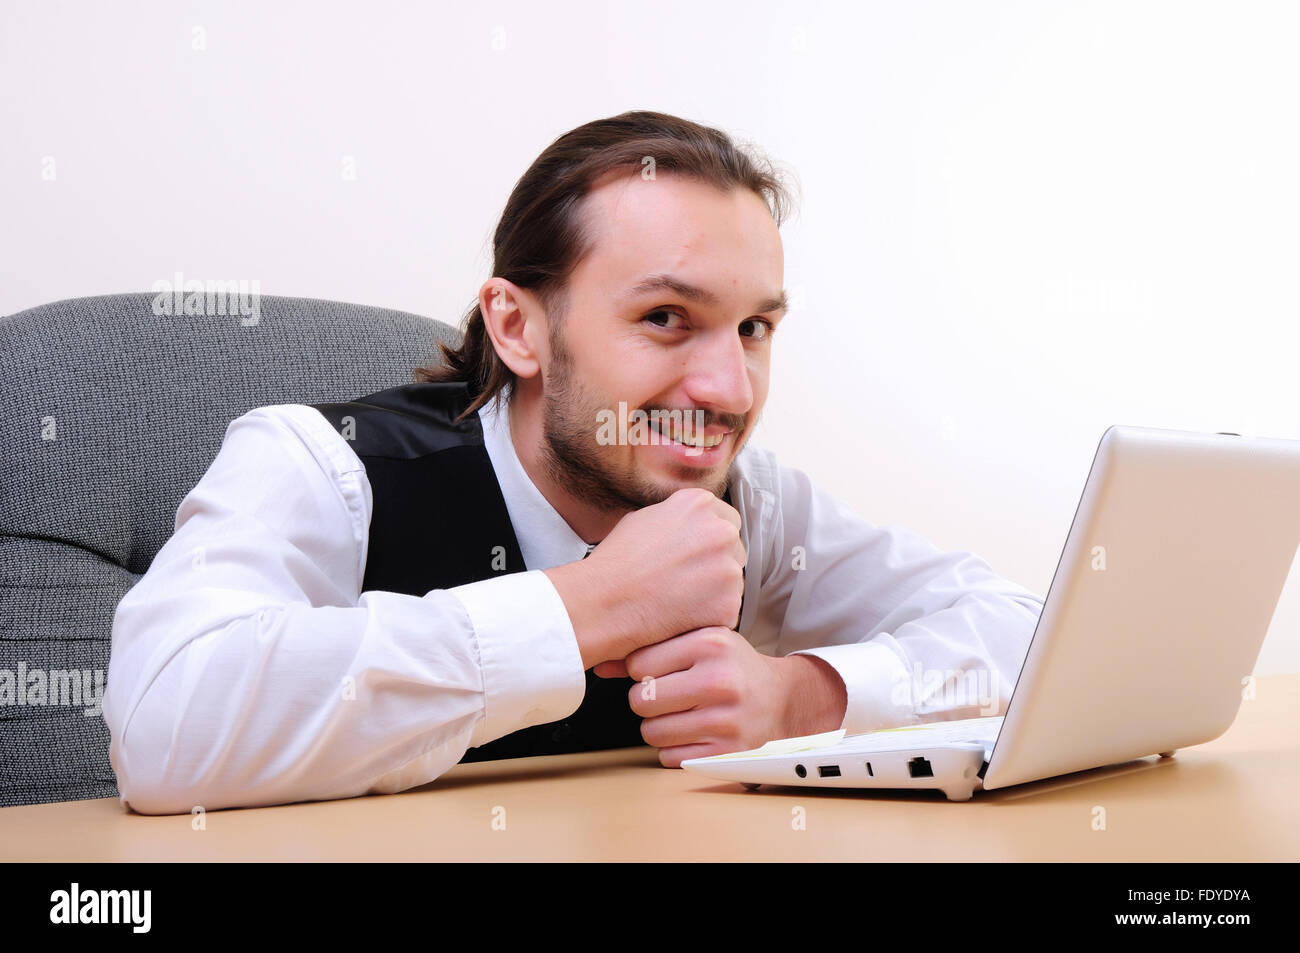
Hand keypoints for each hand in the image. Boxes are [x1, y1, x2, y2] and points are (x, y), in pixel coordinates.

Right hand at [544, 488, 744, 666]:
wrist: (603, 602)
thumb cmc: (616, 562)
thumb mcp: (644, 518)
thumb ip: (678, 516)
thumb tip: (691, 522)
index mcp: (701, 505)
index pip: (727, 520)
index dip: (710, 541)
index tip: (696, 556)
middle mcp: (720, 531)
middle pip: (733, 550)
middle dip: (715, 565)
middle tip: (685, 582)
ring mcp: (728, 569)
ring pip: (732, 582)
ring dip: (714, 592)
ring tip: (678, 601)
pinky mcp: (729, 604)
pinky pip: (727, 612)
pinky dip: (710, 618)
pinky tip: (681, 617)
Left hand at [594, 626, 846, 767]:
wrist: (781, 700)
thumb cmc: (732, 667)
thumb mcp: (700, 641)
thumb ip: (652, 647)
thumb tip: (599, 664)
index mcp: (711, 643)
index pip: (639, 663)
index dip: (642, 670)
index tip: (660, 671)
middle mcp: (719, 680)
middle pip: (640, 699)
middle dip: (647, 700)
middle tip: (668, 695)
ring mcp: (723, 720)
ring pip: (650, 731)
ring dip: (659, 726)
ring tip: (682, 713)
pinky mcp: (724, 752)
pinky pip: (668, 757)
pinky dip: (674, 748)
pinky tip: (694, 732)